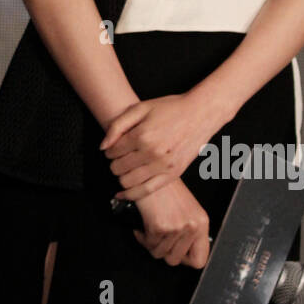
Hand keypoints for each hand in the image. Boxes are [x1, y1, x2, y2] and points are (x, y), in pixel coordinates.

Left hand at [100, 88, 225, 201]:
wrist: (199, 114)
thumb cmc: (171, 109)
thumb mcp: (140, 108)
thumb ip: (117, 125)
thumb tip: (103, 146)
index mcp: (142, 135)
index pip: (113, 152)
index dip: (108, 151)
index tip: (111, 150)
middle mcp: (152, 153)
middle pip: (119, 168)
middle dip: (114, 164)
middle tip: (118, 158)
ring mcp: (163, 166)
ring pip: (128, 181)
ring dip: (121, 177)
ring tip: (124, 170)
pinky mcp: (172, 175)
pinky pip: (146, 191)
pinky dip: (131, 195)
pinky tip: (122, 194)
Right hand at [132, 177, 209, 268]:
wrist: (151, 173)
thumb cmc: (166, 189)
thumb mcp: (187, 209)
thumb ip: (189, 230)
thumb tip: (182, 252)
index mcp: (201, 223)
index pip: (199, 260)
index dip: (185, 260)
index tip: (176, 253)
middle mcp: (191, 227)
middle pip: (175, 260)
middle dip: (163, 252)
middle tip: (159, 241)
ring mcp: (176, 228)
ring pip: (159, 254)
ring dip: (151, 244)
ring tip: (149, 232)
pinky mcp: (160, 226)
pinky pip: (148, 244)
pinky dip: (142, 238)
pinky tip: (142, 227)